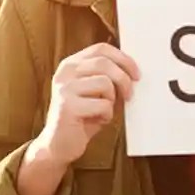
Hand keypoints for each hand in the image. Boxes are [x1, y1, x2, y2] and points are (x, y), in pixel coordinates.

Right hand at [34, 43, 139, 165]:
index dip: (123, 58)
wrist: (58, 145)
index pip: (101, 49)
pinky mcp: (67, 106)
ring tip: (104, 111)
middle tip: (129, 95)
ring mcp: (64, 88)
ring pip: (105, 83)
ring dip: (112, 100)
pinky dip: (107, 115)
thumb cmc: (82, 117)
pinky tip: (98, 120)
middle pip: (104, 63)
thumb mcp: (94, 92)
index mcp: (71, 64)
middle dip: (124, 79)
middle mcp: (65, 73)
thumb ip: (107, 77)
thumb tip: (133, 71)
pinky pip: (102, 105)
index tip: (136, 73)